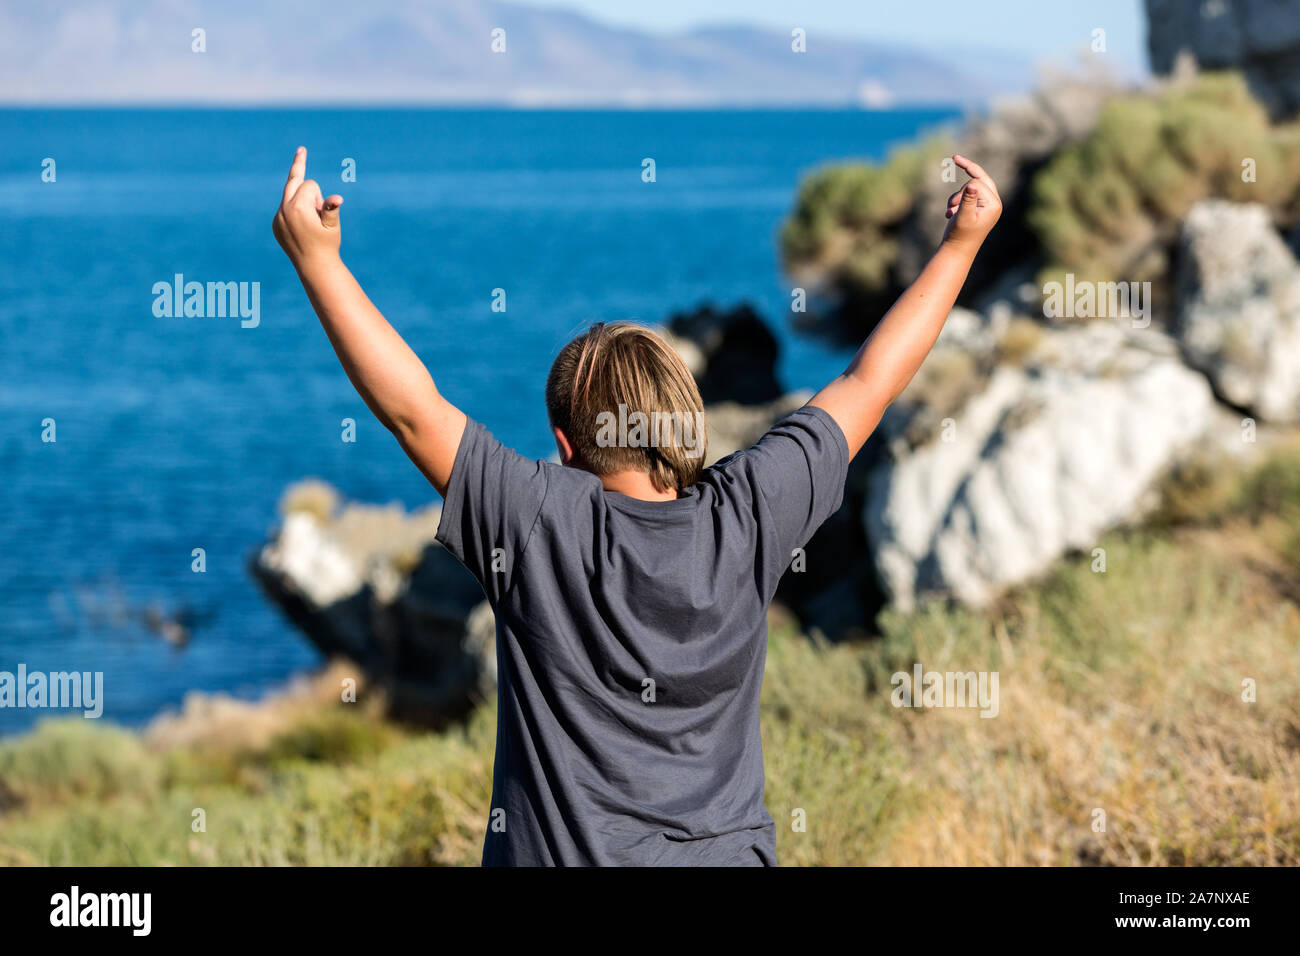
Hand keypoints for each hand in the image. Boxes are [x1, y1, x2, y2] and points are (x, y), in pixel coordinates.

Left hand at [272, 147, 343, 265]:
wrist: (314, 266)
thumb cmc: (327, 245)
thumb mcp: (333, 226)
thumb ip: (331, 208)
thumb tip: (336, 199)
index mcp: (298, 208)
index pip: (310, 185)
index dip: (320, 196)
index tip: (322, 210)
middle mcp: (284, 210)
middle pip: (293, 181)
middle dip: (298, 166)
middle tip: (301, 149)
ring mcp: (277, 218)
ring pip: (290, 196)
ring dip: (302, 202)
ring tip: (310, 223)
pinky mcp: (274, 225)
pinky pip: (284, 208)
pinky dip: (294, 212)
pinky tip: (301, 228)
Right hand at [941, 154, 1000, 251]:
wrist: (957, 251)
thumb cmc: (960, 235)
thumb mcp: (963, 217)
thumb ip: (968, 200)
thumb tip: (973, 185)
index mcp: (993, 204)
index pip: (978, 184)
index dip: (962, 192)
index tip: (951, 206)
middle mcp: (993, 202)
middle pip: (980, 178)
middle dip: (965, 175)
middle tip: (954, 157)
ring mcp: (987, 205)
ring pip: (970, 187)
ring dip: (956, 197)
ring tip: (949, 212)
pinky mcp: (979, 207)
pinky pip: (967, 193)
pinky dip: (956, 201)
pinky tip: (950, 214)